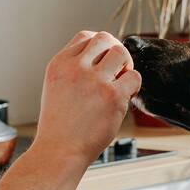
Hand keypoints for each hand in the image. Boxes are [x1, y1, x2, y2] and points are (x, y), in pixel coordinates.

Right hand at [34, 30, 141, 168]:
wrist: (58, 152)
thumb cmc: (59, 126)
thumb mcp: (55, 88)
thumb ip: (73, 70)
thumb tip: (102, 58)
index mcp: (59, 64)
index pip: (85, 37)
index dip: (98, 49)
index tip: (101, 65)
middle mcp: (76, 67)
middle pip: (105, 39)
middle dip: (114, 52)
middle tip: (115, 72)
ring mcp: (95, 81)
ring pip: (121, 52)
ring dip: (125, 66)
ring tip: (120, 84)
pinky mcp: (113, 96)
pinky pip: (134, 77)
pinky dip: (134, 86)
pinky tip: (125, 98)